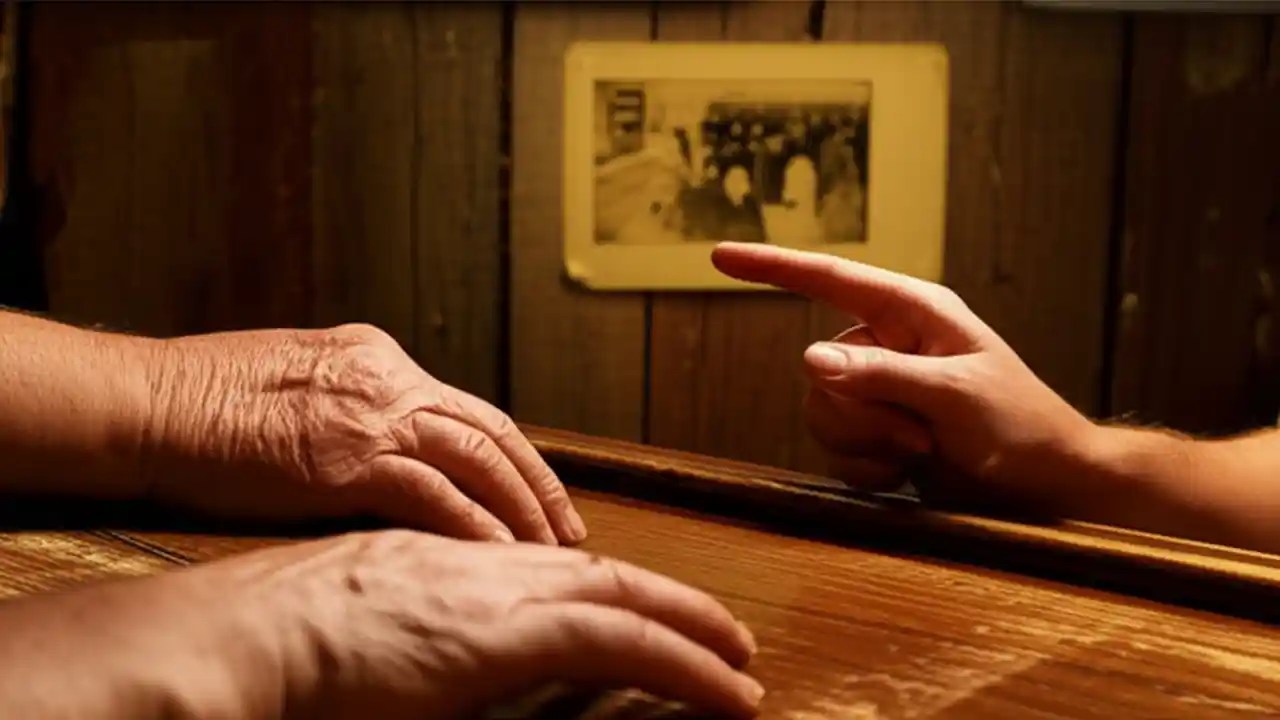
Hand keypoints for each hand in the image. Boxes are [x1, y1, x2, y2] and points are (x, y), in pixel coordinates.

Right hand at [0, 532, 762, 718]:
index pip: (558, 571)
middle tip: (727, 635)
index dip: (616, 590)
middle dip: (673, 604)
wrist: (246, 637)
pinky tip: (720, 682)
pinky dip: (678, 659)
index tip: (650, 611)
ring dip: (691, 629)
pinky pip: (617, 642)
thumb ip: (426, 638)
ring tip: (740, 660)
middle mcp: (489, 567)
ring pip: (623, 600)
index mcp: (455, 562)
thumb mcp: (371, 626)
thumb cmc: (288, 646)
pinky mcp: (504, 635)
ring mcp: (500, 594)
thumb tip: (445, 661)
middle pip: (604, 576)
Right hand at [146, 324, 582, 544]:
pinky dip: (477, 527)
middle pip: (492, 430)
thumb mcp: (295, 381)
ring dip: (524, 506)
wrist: (148, 402)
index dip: (508, 453)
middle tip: (569, 525)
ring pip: (481, 459)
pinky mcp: (351, 459)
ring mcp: (373, 416)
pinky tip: (503, 557)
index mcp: (376, 358)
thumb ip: (348, 405)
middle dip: (537, 480)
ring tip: (554, 548)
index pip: (463, 408)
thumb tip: (376, 438)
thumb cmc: (201, 400)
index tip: (532, 487)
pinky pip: (436, 496)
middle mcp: (389, 378)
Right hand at [711, 242, 1095, 511]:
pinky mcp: (876, 432)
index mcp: (911, 313)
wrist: (1047, 484)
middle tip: (918, 432)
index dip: (772, 267)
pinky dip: (866, 468)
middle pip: (818, 370)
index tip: (719, 256)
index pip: (828, 280)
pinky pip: (834, 449)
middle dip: (860, 414)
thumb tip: (810, 359)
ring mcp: (879, 390)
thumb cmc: (1020, 425)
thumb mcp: (955, 395)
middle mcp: (887, 345)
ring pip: (820, 413)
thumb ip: (883, 375)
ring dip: (864, 443)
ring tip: (920, 450)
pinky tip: (906, 473)